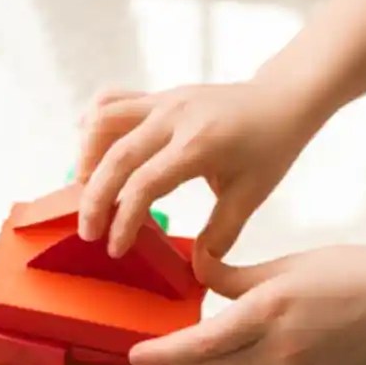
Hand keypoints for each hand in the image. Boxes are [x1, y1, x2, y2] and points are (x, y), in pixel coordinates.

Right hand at [75, 82, 321, 259]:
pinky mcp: (158, 95)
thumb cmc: (270, 147)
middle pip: (116, 156)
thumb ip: (222, 233)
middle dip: (94, 199)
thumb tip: (197, 269)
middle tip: (87, 232)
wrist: (281, 100)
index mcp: (199, 144)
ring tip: (84, 191)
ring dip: (86, 158)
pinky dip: (94, 125)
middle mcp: (174, 117)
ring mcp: (163, 100)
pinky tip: (91, 151)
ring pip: (104, 121)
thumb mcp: (252, 195)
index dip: (124, 220)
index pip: (145, 184)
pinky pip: (113, 101)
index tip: (116, 249)